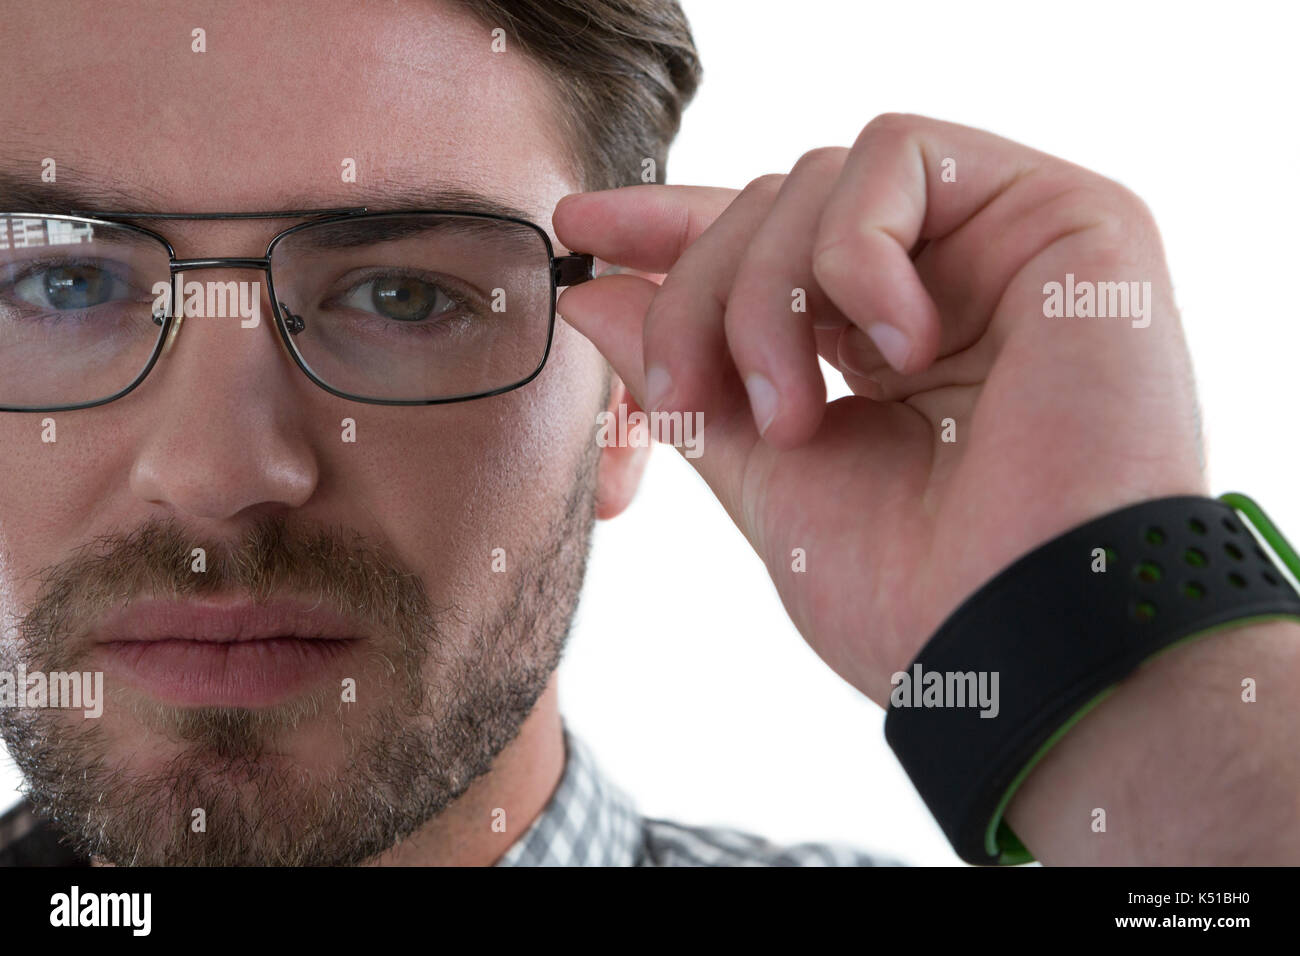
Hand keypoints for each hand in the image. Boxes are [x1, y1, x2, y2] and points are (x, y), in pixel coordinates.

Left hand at [554, 113, 1206, 703]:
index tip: (584, 229)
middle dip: (697, 297)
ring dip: (766, 296)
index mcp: (888, 352)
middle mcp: (949, 291)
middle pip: (776, 209)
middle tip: (689, 403)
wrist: (1026, 651)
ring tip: (794, 415)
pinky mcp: (1069, 217)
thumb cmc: (917, 597)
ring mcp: (1007, 252)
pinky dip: (854, 252)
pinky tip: (898, 348)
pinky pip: (902, 157)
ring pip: (821, 180)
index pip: (771, 249)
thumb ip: (691, 384)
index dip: (675, 232)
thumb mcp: (770, 483)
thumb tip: (596, 297)